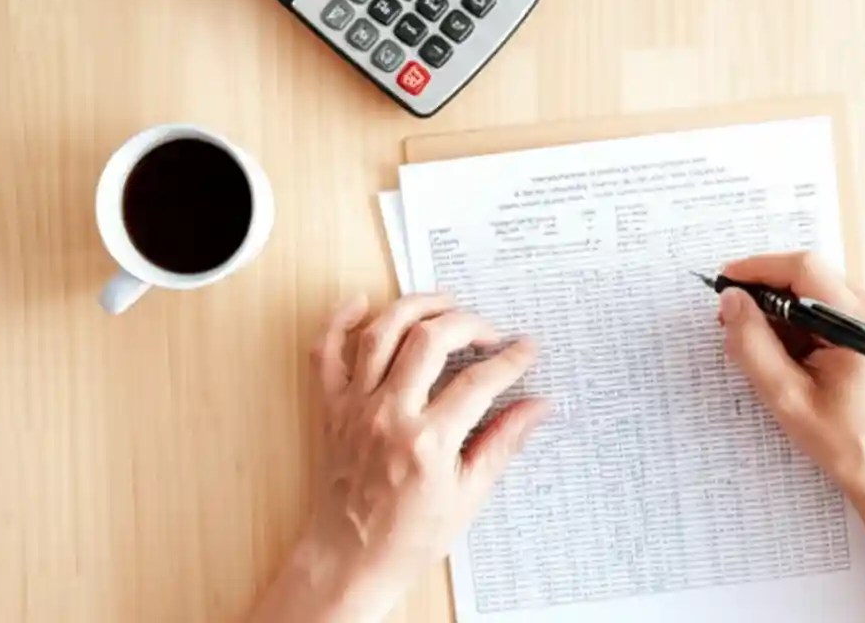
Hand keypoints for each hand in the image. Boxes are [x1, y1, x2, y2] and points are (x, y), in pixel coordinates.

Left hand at [249, 294, 549, 622]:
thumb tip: (538, 407)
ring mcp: (356, 408)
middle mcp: (389, 416)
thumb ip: (503, 442)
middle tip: (488, 332)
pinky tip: (361, 303)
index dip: (510, 359)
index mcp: (428, 442)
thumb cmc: (407, 537)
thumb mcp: (469, 495)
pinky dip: (339, 321)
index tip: (525, 350)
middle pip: (431, 340)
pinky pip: (326, 353)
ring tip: (444, 304)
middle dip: (468, 323)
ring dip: (416, 307)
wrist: (349, 561)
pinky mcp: (331, 409)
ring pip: (381, 332)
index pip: (479, 382)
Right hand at [717, 252, 864, 512]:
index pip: (804, 269)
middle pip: (809, 277)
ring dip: (781, 314)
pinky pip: (827, 310)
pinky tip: (786, 358)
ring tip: (761, 353)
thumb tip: (732, 300)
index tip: (725, 283)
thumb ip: (753, 344)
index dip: (758, 268)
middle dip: (766, 294)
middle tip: (732, 322)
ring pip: (815, 293)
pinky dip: (799, 326)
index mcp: (863, 323)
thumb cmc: (845, 443)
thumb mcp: (787, 396)